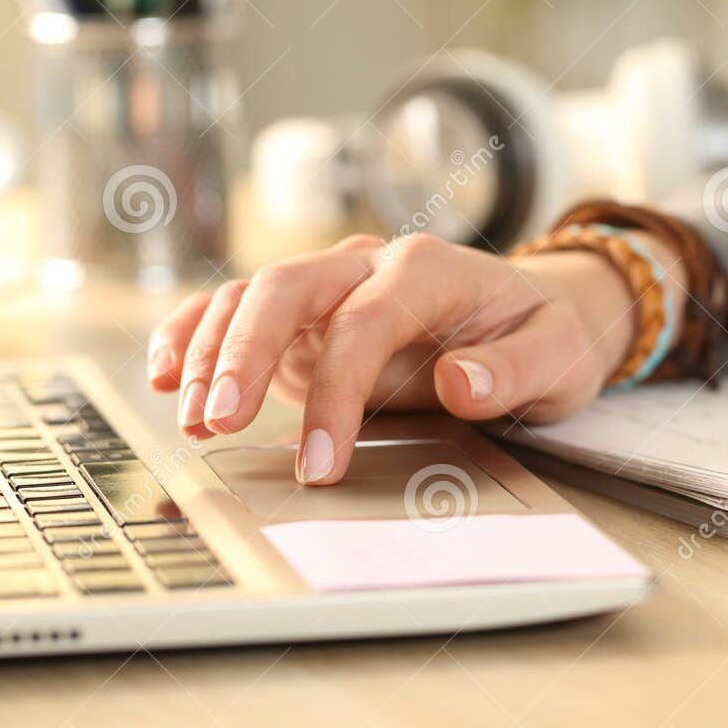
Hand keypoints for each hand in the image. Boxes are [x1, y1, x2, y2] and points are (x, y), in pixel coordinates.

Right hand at [146, 233, 663, 483]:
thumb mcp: (559, 357)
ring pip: (251, 296)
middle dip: (243, 353)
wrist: (537, 314)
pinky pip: (240, 311)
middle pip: (286, 288)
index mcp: (427, 269)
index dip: (335, 393)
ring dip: (212, 352)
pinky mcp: (308, 318)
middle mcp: (368, 266)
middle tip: (218, 421)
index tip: (321, 462)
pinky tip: (168, 372)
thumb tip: (459, 384)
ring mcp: (332, 288)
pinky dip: (197, 334)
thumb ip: (514, 371)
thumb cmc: (546, 336)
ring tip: (193, 416)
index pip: (363, 324)